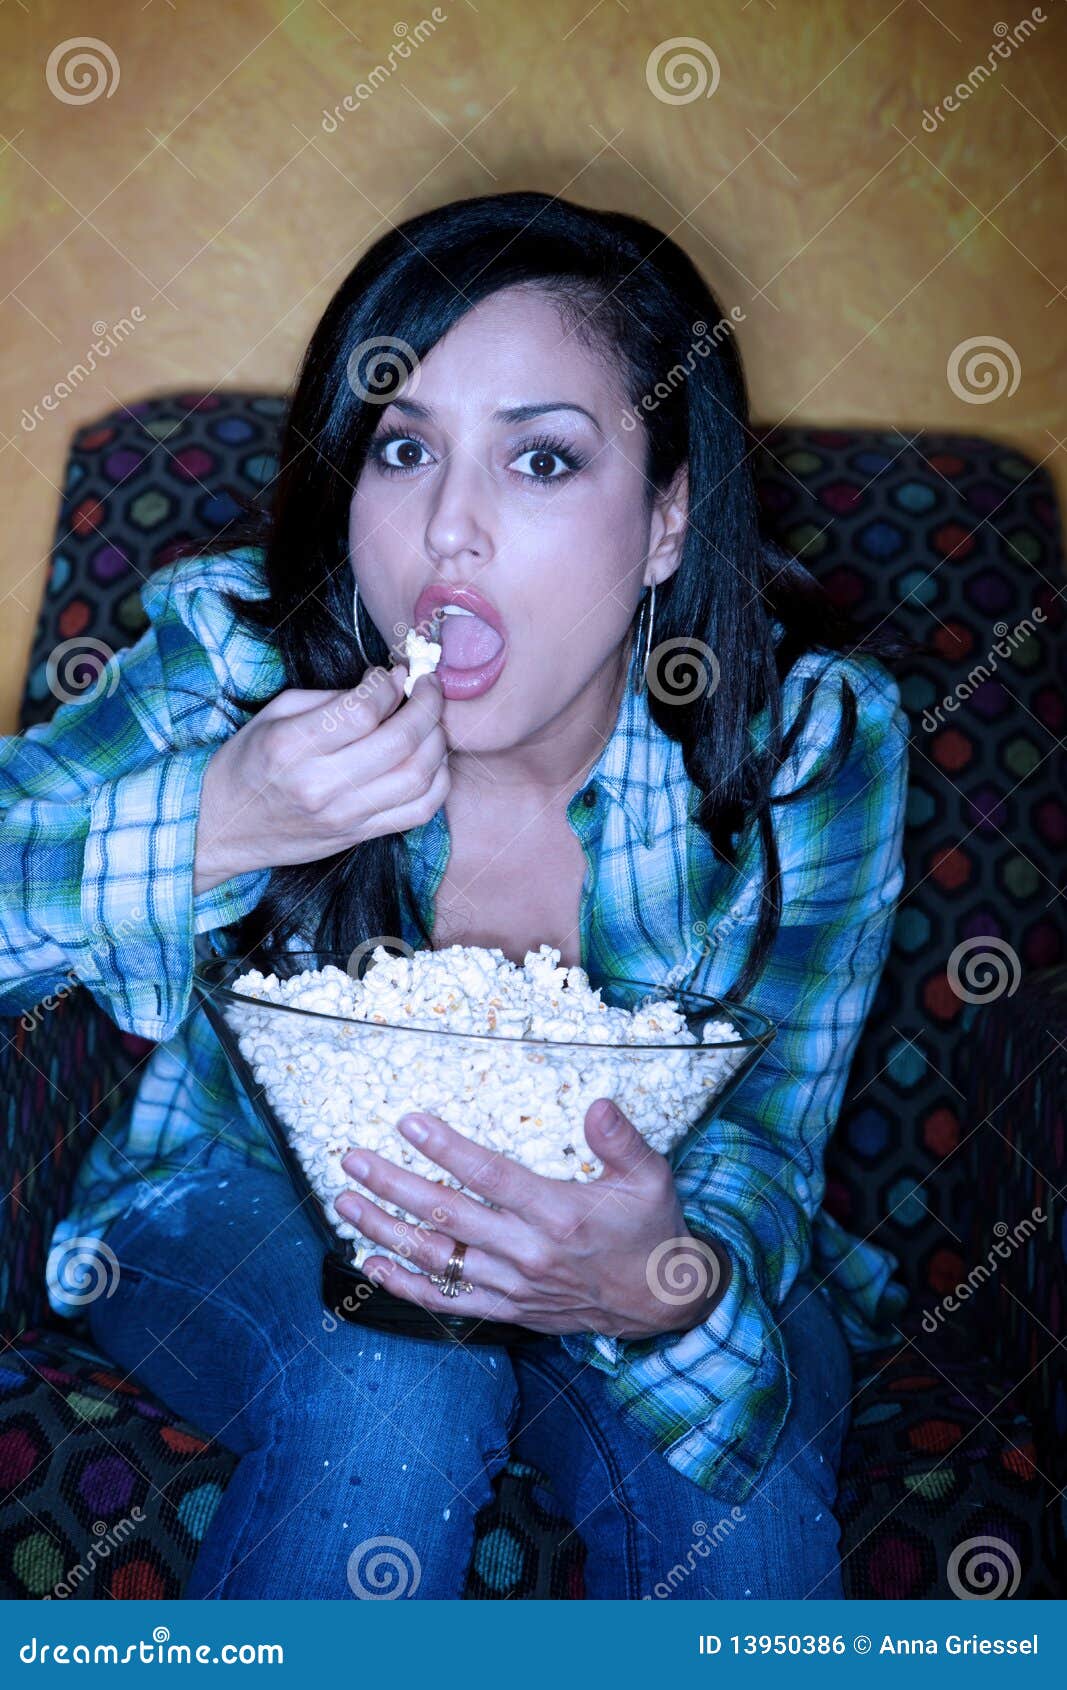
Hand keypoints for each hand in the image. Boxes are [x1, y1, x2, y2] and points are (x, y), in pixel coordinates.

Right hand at [193, 664, 448, 892]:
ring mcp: (343, 816)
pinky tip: (433, 760)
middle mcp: (320, 785)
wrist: (225, 825)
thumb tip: (389, 684)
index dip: (390, 686)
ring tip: (432, 721)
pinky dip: (438, 782)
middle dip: (428, 706)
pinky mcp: (359, 836)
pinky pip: (419, 812)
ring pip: (418, 778)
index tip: (394, 674)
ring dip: (437, 741)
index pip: (364, 711)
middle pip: (400, 742)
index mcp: (292, 746)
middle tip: (429, 688)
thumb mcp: (275, 714)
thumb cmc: (249, 762)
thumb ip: (332, 698)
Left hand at [335, 1099, 731, 1339]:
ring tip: (345, 1201)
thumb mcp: (651, 1177)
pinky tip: (370, 1262)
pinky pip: (444, 1301)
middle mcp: (528, 1253)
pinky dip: (402, 1284)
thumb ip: (622, 1139)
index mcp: (559, 1213)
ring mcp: (512, 1286)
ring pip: (435, 1258)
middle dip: (393, 1185)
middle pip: (446, 1216)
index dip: (446, 1148)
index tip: (408, 1122)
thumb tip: (597, 1102)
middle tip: (353, 1159)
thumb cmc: (650, 1229)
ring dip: (384, 1230)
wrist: (661, 1302)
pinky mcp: (506, 1310)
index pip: (490, 1176)